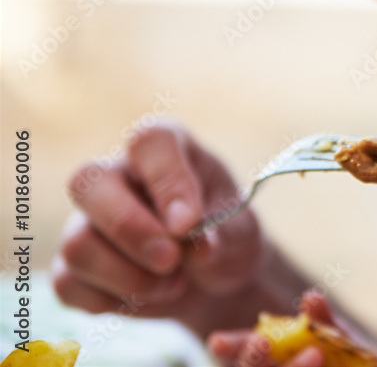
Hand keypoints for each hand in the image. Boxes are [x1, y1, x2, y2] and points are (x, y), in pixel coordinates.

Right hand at [52, 122, 298, 336]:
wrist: (215, 281)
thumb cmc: (227, 239)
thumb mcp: (240, 234)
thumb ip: (222, 235)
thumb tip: (198, 247)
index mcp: (165, 148)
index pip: (150, 142)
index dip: (167, 181)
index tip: (188, 223)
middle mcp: (117, 174)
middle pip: (88, 183)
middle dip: (130, 230)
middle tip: (171, 260)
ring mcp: (88, 219)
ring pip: (78, 243)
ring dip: (130, 277)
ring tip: (175, 283)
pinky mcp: (73, 264)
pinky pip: (70, 283)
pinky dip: (112, 300)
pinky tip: (148, 296)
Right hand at [208, 289, 335, 366]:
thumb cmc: (350, 359)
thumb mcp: (341, 339)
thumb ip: (325, 321)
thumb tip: (311, 298)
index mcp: (272, 353)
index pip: (244, 348)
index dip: (230, 345)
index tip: (216, 340)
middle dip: (251, 360)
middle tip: (261, 342)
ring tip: (317, 354)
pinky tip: (324, 365)